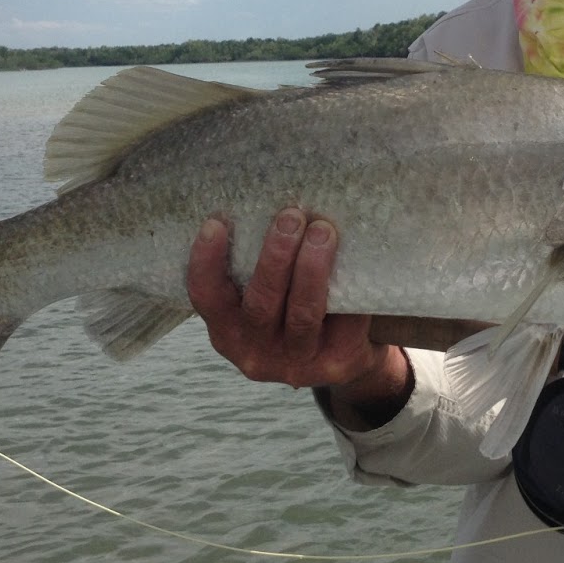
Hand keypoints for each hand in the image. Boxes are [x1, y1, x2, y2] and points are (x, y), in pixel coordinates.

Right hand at [186, 209, 410, 424]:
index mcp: (228, 331)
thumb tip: (264, 199)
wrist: (345, 358)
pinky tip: (357, 258)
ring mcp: (297, 363)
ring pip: (302, 313)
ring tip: (323, 231)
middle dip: (275, 256)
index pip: (207, 299)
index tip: (215, 223)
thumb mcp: (266, 298)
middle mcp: (256, 353)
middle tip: (291, 216)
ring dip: (311, 268)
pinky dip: (350, 287)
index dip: (206, 263)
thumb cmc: (295, 309)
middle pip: (260, 304)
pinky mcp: (337, 364)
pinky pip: (345, 321)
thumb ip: (255, 266)